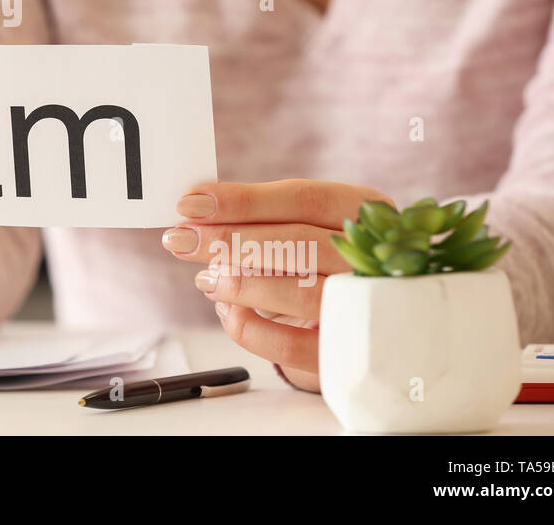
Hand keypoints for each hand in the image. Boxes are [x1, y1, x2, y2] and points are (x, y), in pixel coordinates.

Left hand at [161, 179, 392, 392]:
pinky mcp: (349, 355)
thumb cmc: (324, 261)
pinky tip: (227, 311)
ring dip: (240, 283)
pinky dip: (251, 328)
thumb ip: (264, 217)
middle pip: (299, 243)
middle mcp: (375, 257)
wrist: (372, 321)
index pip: (304, 198)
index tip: (190, 203)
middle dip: (228, 240)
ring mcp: (369, 308)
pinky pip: (292, 346)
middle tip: (179, 240)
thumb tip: (196, 210)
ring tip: (204, 278)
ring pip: (301, 293)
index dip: (243, 200)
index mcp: (366, 210)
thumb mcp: (307, 227)